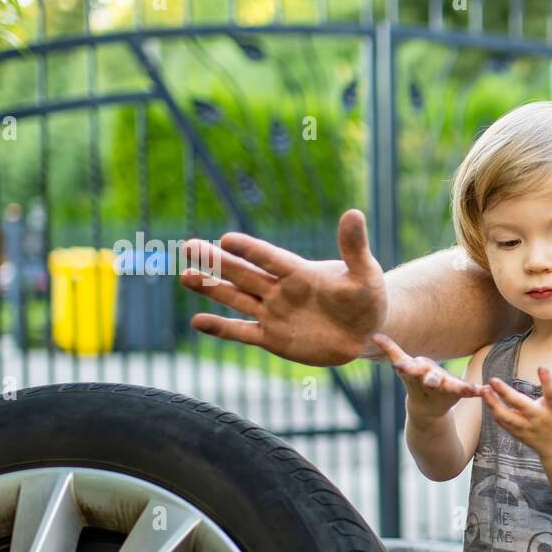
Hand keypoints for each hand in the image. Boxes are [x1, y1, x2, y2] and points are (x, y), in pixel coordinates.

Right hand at [178, 209, 384, 365]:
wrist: (364, 330)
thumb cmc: (366, 297)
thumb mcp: (365, 273)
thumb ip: (354, 247)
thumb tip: (354, 213)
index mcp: (299, 272)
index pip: (270, 259)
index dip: (251, 250)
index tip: (226, 240)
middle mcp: (280, 290)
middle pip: (244, 274)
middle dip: (218, 262)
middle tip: (189, 247)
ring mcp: (274, 313)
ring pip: (236, 299)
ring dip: (212, 289)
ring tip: (186, 276)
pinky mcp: (273, 337)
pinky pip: (243, 332)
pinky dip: (221, 328)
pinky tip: (197, 321)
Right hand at [371, 334, 485, 418]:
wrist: (426, 409)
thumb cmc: (416, 381)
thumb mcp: (405, 366)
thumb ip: (392, 351)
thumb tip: (374, 335)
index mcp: (416, 374)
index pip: (410, 370)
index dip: (406, 368)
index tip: (400, 366)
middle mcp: (430, 382)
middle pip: (430, 380)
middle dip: (431, 380)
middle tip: (431, 381)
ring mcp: (445, 389)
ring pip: (453, 388)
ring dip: (461, 388)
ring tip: (474, 389)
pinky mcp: (457, 392)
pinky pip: (469, 390)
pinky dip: (478, 390)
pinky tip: (486, 388)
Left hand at [480, 367, 551, 460]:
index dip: (548, 381)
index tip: (542, 366)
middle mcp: (539, 419)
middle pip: (520, 406)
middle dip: (506, 393)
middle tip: (493, 380)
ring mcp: (527, 428)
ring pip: (506, 416)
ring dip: (493, 404)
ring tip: (482, 390)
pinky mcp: (519, 434)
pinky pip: (503, 423)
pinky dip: (494, 413)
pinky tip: (485, 400)